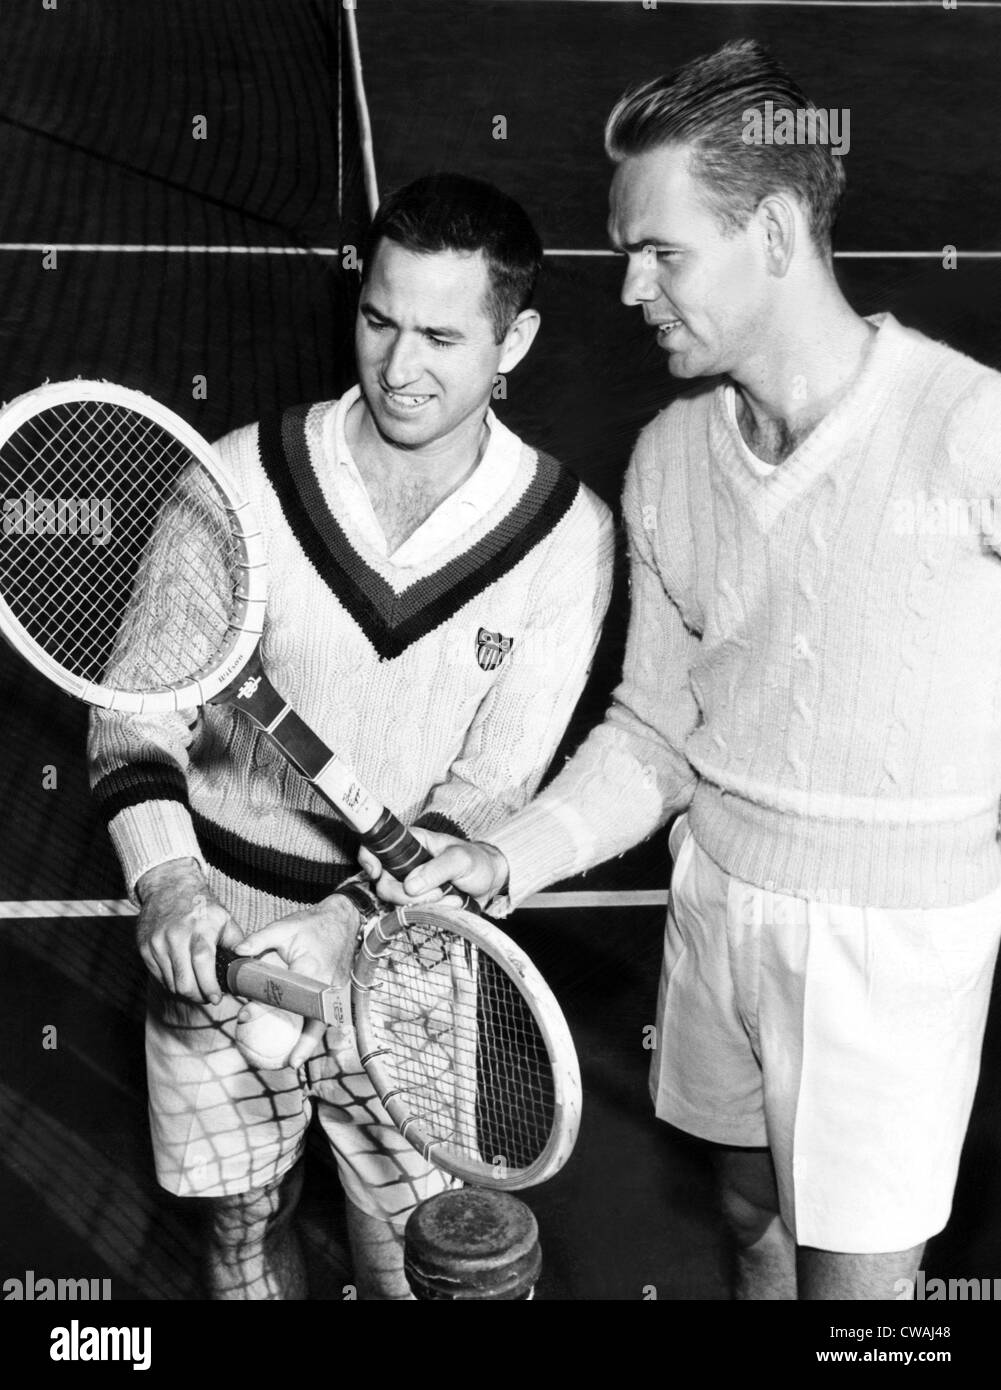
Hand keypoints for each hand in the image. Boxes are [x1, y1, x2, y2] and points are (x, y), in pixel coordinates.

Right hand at [135, 857, 240, 1003]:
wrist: (168, 886)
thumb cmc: (202, 906)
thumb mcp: (224, 918)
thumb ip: (237, 943)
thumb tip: (249, 966)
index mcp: (199, 927)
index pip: (202, 962)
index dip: (209, 985)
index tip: (216, 998)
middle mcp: (175, 936)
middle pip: (183, 981)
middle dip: (198, 996)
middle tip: (208, 997)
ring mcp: (157, 942)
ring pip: (171, 983)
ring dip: (185, 991)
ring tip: (198, 988)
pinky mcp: (144, 948)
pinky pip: (159, 977)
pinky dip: (172, 982)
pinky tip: (183, 976)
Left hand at [234, 894, 361, 1066]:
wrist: (344, 919)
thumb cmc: (313, 924)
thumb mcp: (284, 926)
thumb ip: (259, 939)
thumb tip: (236, 952)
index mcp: (311, 968)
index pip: (286, 994)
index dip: (263, 1008)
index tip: (244, 1016)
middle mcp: (327, 983)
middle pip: (317, 1020)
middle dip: (305, 1043)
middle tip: (289, 1063)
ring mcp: (336, 989)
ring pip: (326, 1022)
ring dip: (312, 1043)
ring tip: (295, 1062)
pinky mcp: (339, 991)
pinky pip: (329, 1016)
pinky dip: (319, 1031)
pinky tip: (305, 1045)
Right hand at [358, 829, 508, 907]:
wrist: (491, 881)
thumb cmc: (477, 861)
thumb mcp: (461, 859)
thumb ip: (437, 869)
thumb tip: (410, 886)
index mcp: (411, 843)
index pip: (377, 846)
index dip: (369, 859)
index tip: (377, 873)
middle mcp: (405, 863)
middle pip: (384, 883)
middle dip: (406, 894)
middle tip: (437, 893)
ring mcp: (410, 884)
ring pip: (398, 901)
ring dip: (424, 905)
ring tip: (451, 898)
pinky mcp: (418, 901)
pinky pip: (412, 912)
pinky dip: (429, 912)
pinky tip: (450, 905)